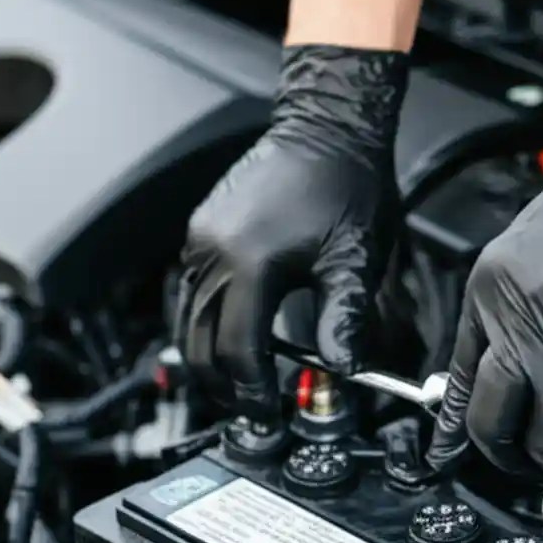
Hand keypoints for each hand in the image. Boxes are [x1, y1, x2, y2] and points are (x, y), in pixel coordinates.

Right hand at [183, 45, 406, 419]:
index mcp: (248, 262)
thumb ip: (346, 319)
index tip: (268, 414)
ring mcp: (199, 240)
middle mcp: (212, 252)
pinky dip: (207, 325)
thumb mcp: (355, 260)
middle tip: (251, 410)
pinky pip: (191, 293)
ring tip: (242, 384)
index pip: (236, 349)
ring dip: (210, 358)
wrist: (327, 128)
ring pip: (187, 321)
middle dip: (222, 385)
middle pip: (198, 343)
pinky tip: (234, 338)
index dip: (251, 390)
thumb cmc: (345, 184)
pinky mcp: (200, 231)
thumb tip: (343, 368)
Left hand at [426, 37, 542, 476]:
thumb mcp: (542, 231)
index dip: (458, 423)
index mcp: (493, 285)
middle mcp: (520, 321)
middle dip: (506, 452)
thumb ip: (519, 294)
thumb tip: (509, 342)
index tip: (453, 450)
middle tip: (523, 459)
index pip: (458, 375)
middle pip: (491, 421)